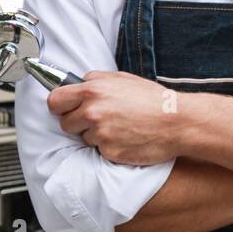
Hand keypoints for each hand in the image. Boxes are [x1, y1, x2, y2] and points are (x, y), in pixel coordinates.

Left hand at [48, 70, 178, 165]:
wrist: (177, 122)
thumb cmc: (154, 99)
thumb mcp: (124, 78)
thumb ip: (97, 79)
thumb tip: (79, 82)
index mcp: (93, 91)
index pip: (54, 101)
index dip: (60, 106)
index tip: (66, 108)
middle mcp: (93, 112)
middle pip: (65, 123)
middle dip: (78, 122)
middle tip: (99, 119)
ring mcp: (100, 134)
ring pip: (84, 138)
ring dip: (96, 135)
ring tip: (120, 127)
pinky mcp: (109, 152)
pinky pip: (100, 151)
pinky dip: (110, 147)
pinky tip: (126, 138)